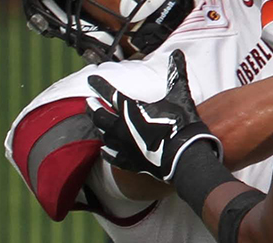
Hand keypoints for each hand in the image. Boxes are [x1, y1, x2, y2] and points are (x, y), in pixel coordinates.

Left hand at [87, 51, 220, 182]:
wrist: (184, 154)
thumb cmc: (181, 122)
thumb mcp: (179, 94)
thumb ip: (175, 73)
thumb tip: (177, 52)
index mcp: (131, 109)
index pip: (110, 94)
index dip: (99, 85)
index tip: (90, 79)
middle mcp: (121, 127)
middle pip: (100, 116)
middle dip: (93, 108)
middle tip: (88, 103)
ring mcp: (123, 146)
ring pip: (104, 135)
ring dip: (99, 127)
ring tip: (96, 122)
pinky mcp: (129, 161)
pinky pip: (113, 157)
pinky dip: (107, 152)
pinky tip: (103, 150)